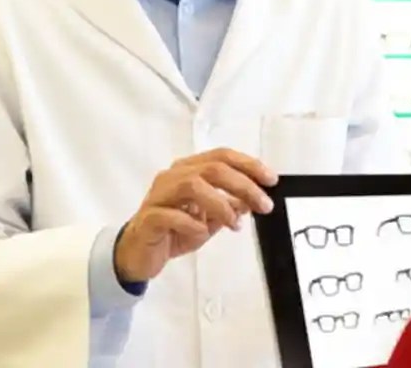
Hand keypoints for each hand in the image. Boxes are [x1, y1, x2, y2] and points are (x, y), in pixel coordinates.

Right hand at [115, 148, 277, 284]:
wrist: (139, 253)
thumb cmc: (173, 231)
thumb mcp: (209, 220)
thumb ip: (229, 207)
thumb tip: (252, 200)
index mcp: (188, 170)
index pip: (221, 156)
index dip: (248, 164)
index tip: (271, 180)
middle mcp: (172, 176)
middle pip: (212, 168)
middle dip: (243, 185)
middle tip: (263, 205)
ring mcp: (159, 195)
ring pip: (192, 185)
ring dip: (221, 204)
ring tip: (235, 224)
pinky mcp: (149, 218)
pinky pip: (172, 215)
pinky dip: (193, 224)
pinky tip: (202, 232)